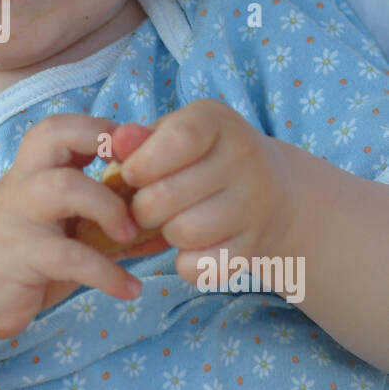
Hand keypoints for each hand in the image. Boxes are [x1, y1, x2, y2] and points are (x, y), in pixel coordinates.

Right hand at [0, 113, 145, 342]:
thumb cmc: (22, 253)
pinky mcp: (20, 256)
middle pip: (55, 134)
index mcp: (33, 169)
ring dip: (109, 207)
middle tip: (139, 177)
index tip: (146, 156)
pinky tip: (130, 288)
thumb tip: (169, 218)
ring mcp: (18, 217)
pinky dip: (107, 273)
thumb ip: (102, 214)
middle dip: (102, 141)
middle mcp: (23, 182)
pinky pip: (69, 257)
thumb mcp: (61, 226)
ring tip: (132, 235)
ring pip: (64, 187)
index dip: (108, 129)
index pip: (66, 126)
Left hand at [117, 99, 294, 286]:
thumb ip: (140, 141)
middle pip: (168, 195)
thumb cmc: (200, 158)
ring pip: (185, 232)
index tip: (130, 174)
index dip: (143, 163)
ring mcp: (255, 204)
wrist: (274, 190)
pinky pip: (205, 267)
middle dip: (142, 207)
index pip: (180, 139)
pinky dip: (186, 264)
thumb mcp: (171, 135)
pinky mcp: (254, 245)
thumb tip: (116, 143)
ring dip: (165, 234)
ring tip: (170, 223)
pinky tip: (189, 247)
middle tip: (145, 206)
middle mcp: (244, 158)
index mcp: (216, 122)